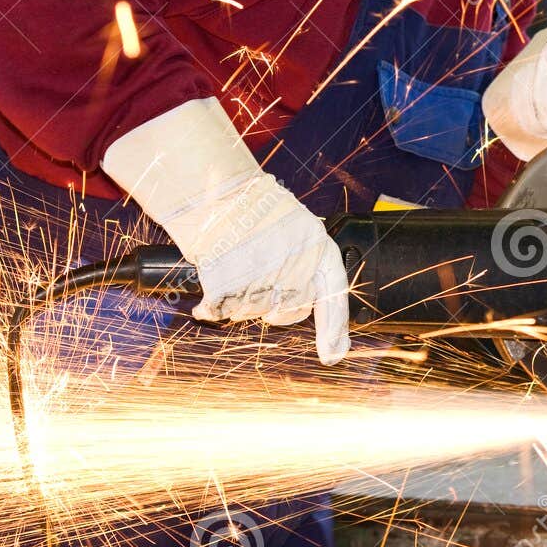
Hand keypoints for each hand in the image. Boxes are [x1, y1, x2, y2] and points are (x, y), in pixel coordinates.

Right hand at [101, 98, 349, 363]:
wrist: (216, 191)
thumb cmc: (253, 207)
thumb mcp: (294, 227)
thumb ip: (304, 262)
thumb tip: (303, 305)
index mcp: (319, 248)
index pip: (333, 296)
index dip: (334, 329)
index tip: (333, 355)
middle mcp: (297, 266)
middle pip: (290, 311)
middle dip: (274, 305)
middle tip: (256, 275)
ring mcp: (265, 278)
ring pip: (253, 312)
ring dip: (240, 297)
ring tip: (234, 262)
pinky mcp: (230, 286)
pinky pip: (222, 311)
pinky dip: (212, 305)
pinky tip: (213, 280)